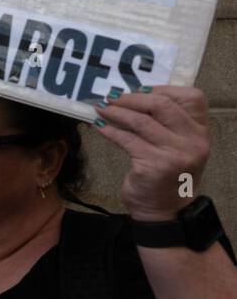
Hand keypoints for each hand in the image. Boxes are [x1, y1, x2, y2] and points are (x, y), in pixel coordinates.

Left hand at [93, 86, 210, 222]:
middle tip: (110, 97)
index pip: (191, 98)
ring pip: (141, 121)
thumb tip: (128, 95)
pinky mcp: (155, 166)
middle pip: (162, 105)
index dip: (162, 89)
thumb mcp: (175, 145)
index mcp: (201, 131)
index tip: (137, 89)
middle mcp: (194, 141)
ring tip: (100, 107)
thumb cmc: (166, 173)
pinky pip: (126, 140)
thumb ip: (164, 122)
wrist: (164, 210)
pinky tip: (98, 126)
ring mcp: (176, 154)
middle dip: (131, 98)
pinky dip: (109, 130)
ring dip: (115, 112)